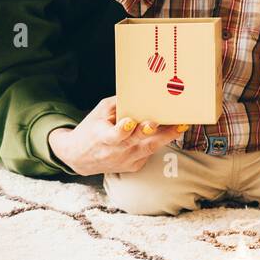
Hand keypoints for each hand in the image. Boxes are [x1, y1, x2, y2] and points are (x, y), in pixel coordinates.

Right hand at [46, 96, 185, 175]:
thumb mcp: (99, 112)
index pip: (115, 135)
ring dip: (166, 137)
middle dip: (155, 133)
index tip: (129, 122)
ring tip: (181, 126)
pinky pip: (149, 152)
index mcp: (104, 137)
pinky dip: (158, 141)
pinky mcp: (134, 166)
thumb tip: (140, 93)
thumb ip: (119, 104)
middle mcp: (116, 152)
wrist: (79, 157)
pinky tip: (170, 131)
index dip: (123, 130)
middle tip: (170, 123)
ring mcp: (126, 161)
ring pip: (149, 149)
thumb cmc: (92, 129)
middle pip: (139, 143)